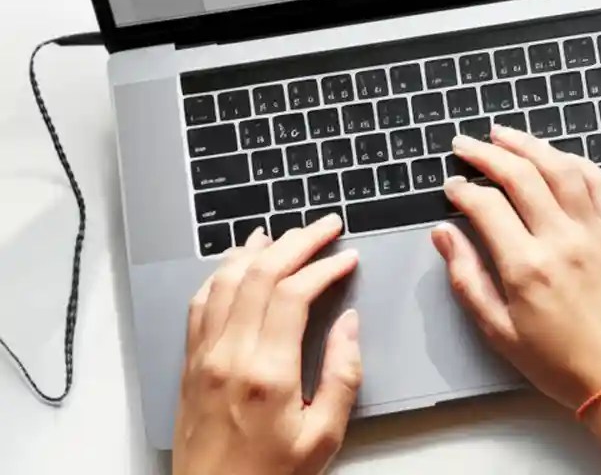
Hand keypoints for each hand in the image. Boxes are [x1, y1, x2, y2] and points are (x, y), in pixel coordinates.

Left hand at [175, 215, 361, 474]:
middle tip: (325, 227)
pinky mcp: (189, 364)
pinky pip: (201, 302)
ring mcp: (203, 356)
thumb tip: (348, 324)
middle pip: (259, 274)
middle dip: (296, 241)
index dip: (324, 266)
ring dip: (257, 249)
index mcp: (267, 373)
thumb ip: (342, 375)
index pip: (294, 294)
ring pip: (226, 280)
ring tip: (284, 234)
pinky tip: (239, 265)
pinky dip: (222, 273)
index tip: (348, 258)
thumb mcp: (323, 435)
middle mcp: (229, 355)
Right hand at [433, 126, 600, 409]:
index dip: (462, 190)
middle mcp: (562, 240)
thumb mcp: (499, 331)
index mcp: (527, 268)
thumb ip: (466, 278)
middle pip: (521, 175)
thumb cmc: (560, 362)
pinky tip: (555, 157)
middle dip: (487, 154)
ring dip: (529, 144)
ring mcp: (595, 231)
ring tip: (504, 135)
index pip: (486, 206)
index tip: (451, 187)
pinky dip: (574, 161)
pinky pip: (598, 181)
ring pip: (561, 167)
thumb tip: (443, 234)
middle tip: (465, 145)